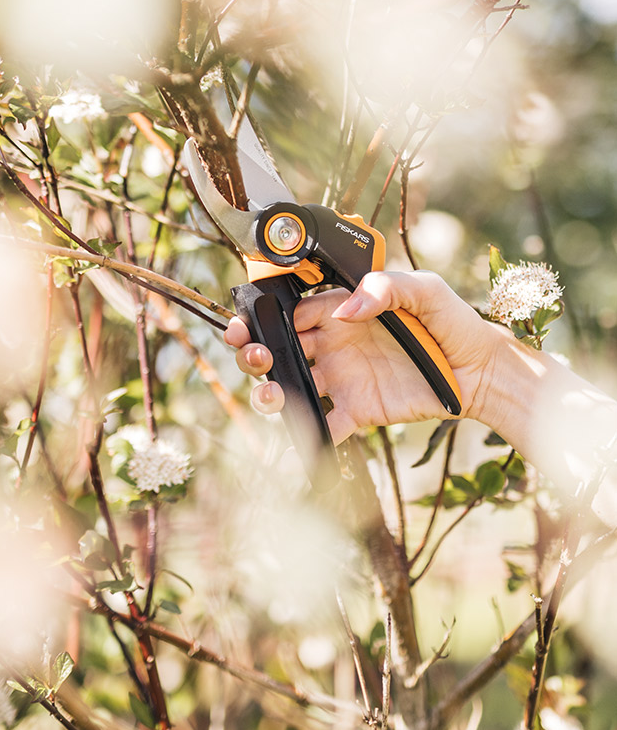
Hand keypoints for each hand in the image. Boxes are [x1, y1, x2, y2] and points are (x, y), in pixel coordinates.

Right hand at [224, 271, 498, 444]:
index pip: (293, 311)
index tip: (249, 323)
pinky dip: (308, 436)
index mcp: (344, 311)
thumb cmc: (453, 321)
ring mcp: (344, 379)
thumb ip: (386, 287)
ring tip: (270, 394)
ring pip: (294, 386)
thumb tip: (348, 310)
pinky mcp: (358, 411)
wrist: (480, 370)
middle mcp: (336, 345)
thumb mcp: (425, 289)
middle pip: (282, 348)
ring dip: (271, 391)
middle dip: (257, 352)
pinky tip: (295, 441)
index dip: (265, 317)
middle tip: (254, 355)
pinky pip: (327, 426)